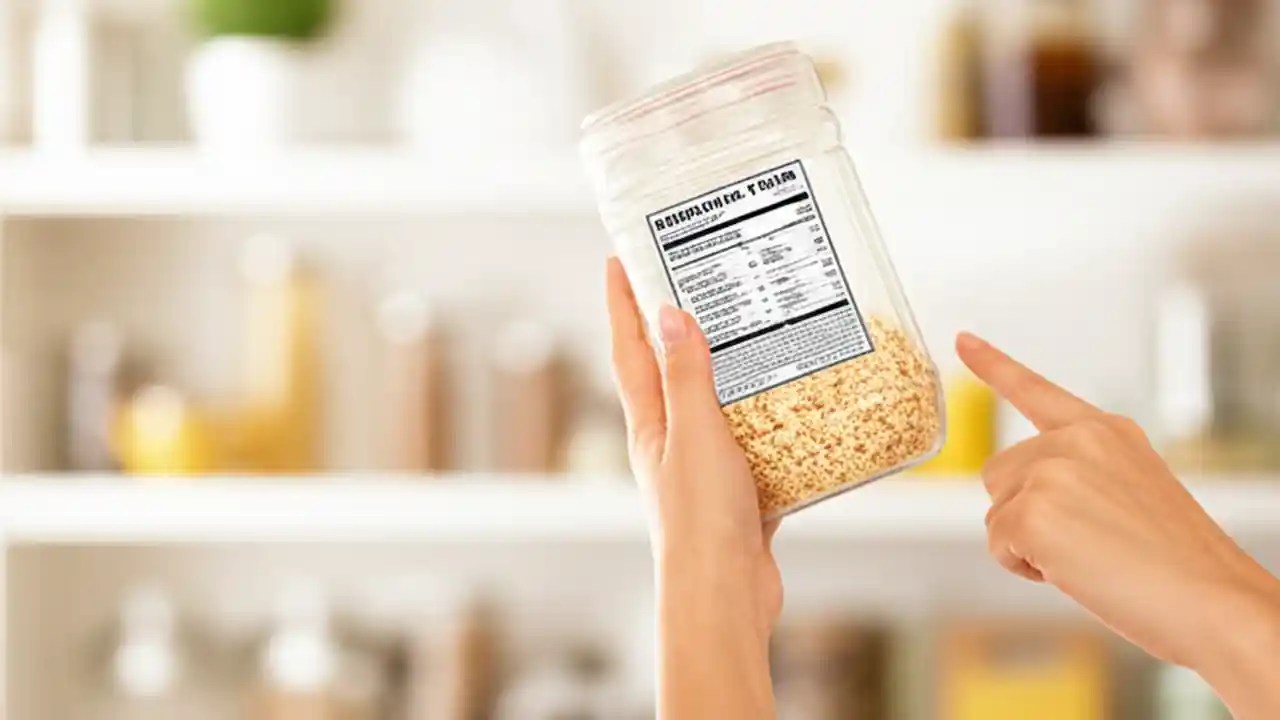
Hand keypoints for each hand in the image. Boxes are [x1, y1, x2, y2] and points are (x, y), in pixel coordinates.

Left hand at [605, 257, 780, 633]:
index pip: (629, 349)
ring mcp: (704, 469)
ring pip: (716, 405)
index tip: (620, 259)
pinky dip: (772, 420)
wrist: (724, 594)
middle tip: (696, 280)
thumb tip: (670, 315)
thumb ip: (687, 376)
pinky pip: (756, 443)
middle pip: (669, 371)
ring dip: (730, 370)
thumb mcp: (696, 433)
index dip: (622, 303)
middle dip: (677, 326)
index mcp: (650, 424)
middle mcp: (671, 442)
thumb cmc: (701, 519)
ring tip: (758, 330)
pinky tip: (800, 406)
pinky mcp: (738, 493)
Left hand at [958, 332, 1279, 719]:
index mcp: (1105, 430)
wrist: (1213, 601)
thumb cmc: (1178, 564)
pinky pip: (997, 545)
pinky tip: (1076, 572)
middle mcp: (1075, 439)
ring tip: (1088, 557)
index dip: (993, 366)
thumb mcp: (1132, 490)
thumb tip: (1026, 496)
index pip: (1036, 390)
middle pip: (999, 473)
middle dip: (1024, 512)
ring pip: (995, 512)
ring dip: (1026, 543)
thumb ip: (1080, 474)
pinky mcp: (1032, 512)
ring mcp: (1051, 471)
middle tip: (1087, 541)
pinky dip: (1025, 568)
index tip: (961, 339)